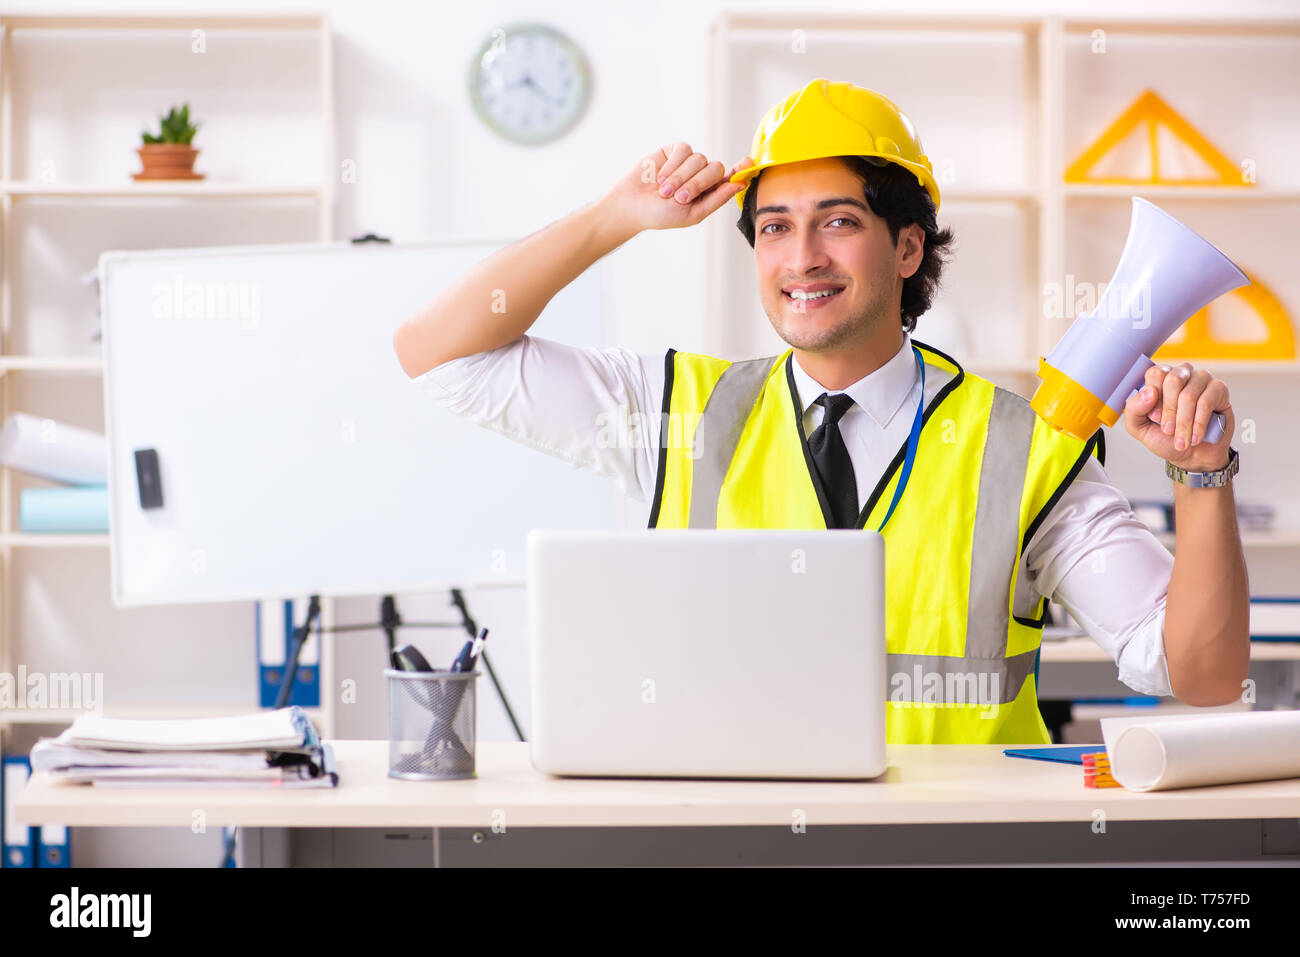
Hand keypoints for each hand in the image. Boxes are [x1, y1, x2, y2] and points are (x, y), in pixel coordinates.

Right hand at [602, 143, 750, 234]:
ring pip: (699, 159)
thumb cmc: (660, 215)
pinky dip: (672, 166)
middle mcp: (701, 175)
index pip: (731, 176)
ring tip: (664, 191)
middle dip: (697, 184)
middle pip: (715, 168)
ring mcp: (688, 162)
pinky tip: (660, 177)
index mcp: (709, 191)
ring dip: (681, 178)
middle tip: (679, 198)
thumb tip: (740, 183)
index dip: (741, 169)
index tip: (749, 162)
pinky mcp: (674, 151)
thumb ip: (716, 199)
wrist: (631, 206)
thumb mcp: (692, 213)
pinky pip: (683, 151)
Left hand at [1123, 361, 1234, 470]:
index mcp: (1160, 379)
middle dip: (1169, 411)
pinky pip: (1207, 402)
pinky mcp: (1219, 389)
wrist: (1192, 456)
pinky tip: (1195, 437)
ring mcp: (1202, 379)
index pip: (1156, 374)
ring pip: (1189, 395)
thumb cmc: (1166, 437)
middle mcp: (1181, 374)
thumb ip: (1134, 409)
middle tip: (1168, 430)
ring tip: (1182, 440)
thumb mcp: (1140, 427)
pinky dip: (1198, 424)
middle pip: (1173, 380)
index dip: (1154, 398)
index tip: (1154, 418)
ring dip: (1184, 423)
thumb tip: (1148, 392)